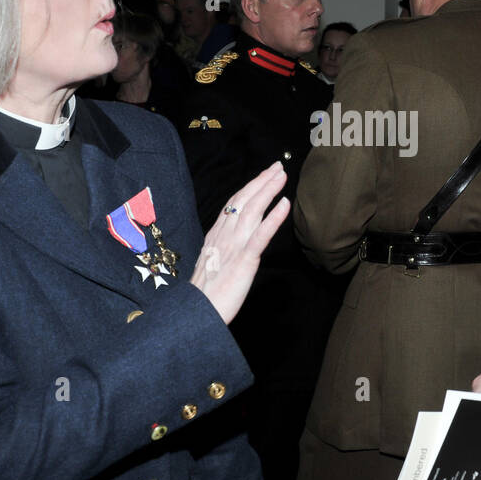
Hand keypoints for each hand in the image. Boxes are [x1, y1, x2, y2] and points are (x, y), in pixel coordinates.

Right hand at [190, 162, 289, 323]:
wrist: (195, 313)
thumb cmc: (204, 294)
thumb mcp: (212, 264)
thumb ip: (222, 250)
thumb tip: (234, 244)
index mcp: (216, 236)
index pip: (233, 204)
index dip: (250, 187)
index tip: (264, 175)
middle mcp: (224, 236)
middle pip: (243, 201)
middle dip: (261, 181)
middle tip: (278, 166)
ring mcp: (233, 246)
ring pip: (252, 211)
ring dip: (268, 190)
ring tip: (282, 176)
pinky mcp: (244, 261)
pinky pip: (260, 236)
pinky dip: (273, 218)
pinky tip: (284, 204)